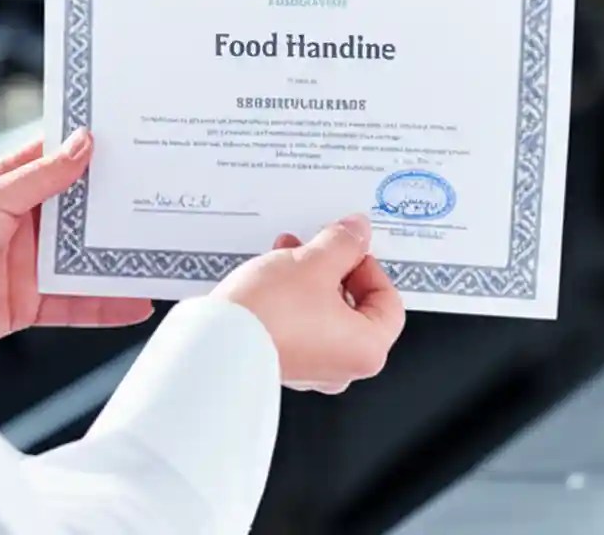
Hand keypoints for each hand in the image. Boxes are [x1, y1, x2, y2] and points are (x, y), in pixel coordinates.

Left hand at [0, 129, 153, 347]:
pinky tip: (137, 302)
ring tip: (161, 254)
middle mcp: (22, 223)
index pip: (55, 160)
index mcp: (7, 186)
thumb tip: (82, 143)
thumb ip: (41, 176)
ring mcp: (28, 263)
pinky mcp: (30, 302)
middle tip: (160, 196)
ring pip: (85, 259)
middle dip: (116, 208)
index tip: (129, 141)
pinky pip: (76, 303)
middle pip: (80, 213)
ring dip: (120, 258)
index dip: (89, 151)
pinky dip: (107, 305)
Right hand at [213, 215, 405, 393]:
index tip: (349, 247)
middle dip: (334, 269)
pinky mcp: (283, 363)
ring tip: (286, 254)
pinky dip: (291, 300)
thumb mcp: (313, 262)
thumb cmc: (268, 315)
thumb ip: (342, 243)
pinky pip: (299, 326)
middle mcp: (342, 366)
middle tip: (318, 246)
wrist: (215, 343)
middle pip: (355, 308)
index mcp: (366, 349)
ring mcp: (311, 369)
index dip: (368, 266)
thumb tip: (357, 232)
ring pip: (324, 315)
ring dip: (309, 280)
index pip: (388, 302)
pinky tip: (271, 276)